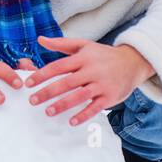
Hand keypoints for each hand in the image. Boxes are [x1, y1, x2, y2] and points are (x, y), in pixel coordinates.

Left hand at [22, 36, 154, 124]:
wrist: (133, 62)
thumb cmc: (103, 55)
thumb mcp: (84, 45)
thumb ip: (61, 44)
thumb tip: (39, 39)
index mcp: (83, 58)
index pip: (58, 66)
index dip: (42, 75)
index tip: (27, 84)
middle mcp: (92, 70)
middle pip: (67, 82)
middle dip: (48, 92)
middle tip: (32, 101)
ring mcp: (102, 84)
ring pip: (80, 96)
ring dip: (63, 105)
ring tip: (47, 112)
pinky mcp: (111, 96)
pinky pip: (96, 107)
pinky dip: (84, 115)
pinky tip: (71, 122)